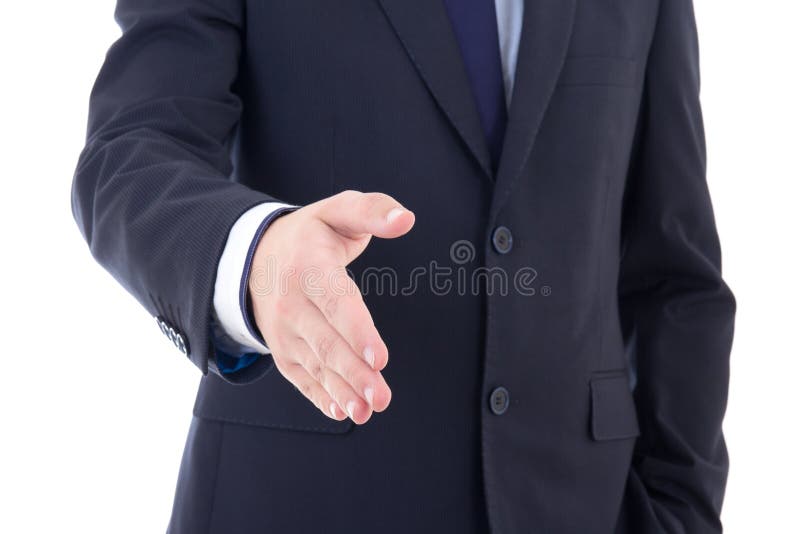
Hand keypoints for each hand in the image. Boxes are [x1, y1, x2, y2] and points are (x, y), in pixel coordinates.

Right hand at [249, 191, 414, 423]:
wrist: (254, 257)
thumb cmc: (310, 235)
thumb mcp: (337, 211)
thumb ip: (372, 211)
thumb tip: (406, 218)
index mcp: (310, 266)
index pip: (336, 302)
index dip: (357, 330)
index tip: (380, 358)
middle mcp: (293, 303)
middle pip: (327, 342)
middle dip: (354, 373)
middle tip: (381, 397)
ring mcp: (286, 331)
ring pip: (316, 365)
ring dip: (342, 391)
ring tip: (366, 411)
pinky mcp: (284, 351)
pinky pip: (302, 378)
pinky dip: (320, 397)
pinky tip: (342, 412)